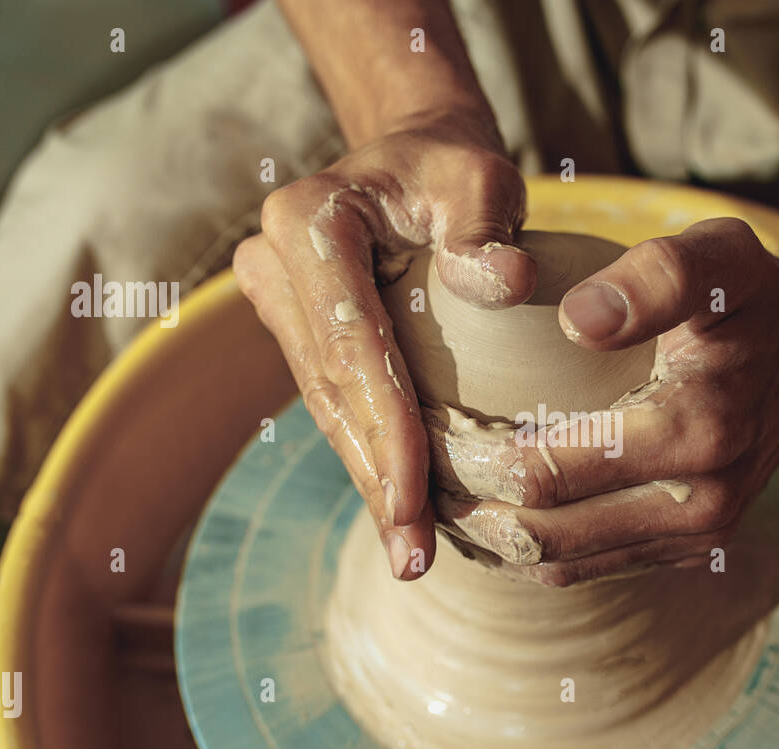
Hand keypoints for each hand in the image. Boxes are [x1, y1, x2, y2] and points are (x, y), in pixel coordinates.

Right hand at [233, 111, 535, 579]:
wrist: (414, 161)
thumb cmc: (453, 170)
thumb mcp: (477, 176)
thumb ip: (484, 220)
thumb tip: (503, 281)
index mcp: (305, 224)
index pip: (350, 342)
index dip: (384, 426)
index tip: (414, 499)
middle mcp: (276, 268)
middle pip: (331, 391)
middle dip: (374, 479)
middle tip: (412, 558)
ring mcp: (283, 306)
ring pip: (328, 411)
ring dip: (369, 485)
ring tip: (408, 557)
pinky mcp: (304, 336)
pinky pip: (338, 407)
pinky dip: (371, 460)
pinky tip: (403, 516)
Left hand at [437, 217, 778, 584]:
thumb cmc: (752, 296)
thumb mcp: (717, 257)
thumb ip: (654, 278)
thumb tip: (574, 320)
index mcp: (696, 434)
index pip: (544, 474)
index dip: (468, 458)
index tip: (419, 424)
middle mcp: (699, 504)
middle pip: (542, 534)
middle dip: (465, 507)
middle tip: (411, 467)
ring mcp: (695, 538)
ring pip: (559, 565)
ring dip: (489, 538)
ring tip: (436, 494)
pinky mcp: (686, 549)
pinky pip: (586, 569)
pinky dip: (527, 549)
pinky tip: (487, 511)